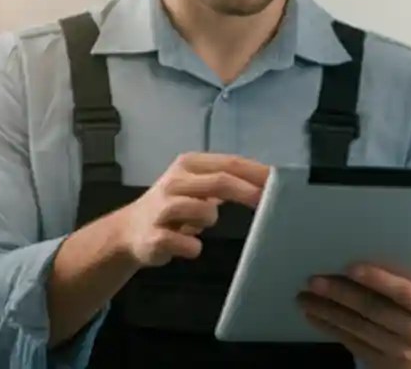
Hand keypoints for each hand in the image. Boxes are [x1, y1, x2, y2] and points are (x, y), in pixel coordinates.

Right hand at [117, 152, 269, 266]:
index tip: (282, 182)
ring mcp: (163, 209)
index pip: (229, 163)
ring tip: (195, 224)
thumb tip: (266, 181)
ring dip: (209, 221)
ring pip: (206, 212)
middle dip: (248, 192)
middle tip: (269, 203)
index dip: (256, 172)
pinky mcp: (156, 237)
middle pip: (220, 182)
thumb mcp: (196, 185)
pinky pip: (189, 245)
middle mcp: (175, 182)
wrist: (129, 231)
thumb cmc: (172, 206)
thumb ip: (225, 180)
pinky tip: (184, 245)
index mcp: (188, 164)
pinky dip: (193, 247)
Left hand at [300, 259, 410, 366]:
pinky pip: (350, 343)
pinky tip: (312, 314)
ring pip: (357, 328)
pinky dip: (329, 328)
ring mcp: (397, 351)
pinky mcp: (379, 362)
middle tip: (314, 280)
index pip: (402, 292)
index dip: (377, 279)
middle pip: (374, 310)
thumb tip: (404, 241)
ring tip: (304, 297)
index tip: (350, 267)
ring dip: (327, 312)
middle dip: (341, 294)